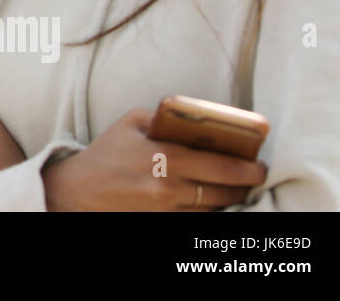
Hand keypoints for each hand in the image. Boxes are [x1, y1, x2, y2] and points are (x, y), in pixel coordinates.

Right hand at [42, 108, 268, 210]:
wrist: (78, 190)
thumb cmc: (107, 152)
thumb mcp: (132, 123)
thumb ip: (167, 118)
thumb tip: (202, 120)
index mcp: (166, 158)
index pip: (223, 166)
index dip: (250, 168)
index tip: (261, 164)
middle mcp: (169, 188)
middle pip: (226, 192)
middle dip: (246, 185)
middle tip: (255, 176)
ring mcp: (166, 210)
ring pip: (215, 208)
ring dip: (229, 198)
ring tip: (235, 187)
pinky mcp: (161, 223)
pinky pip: (198, 219)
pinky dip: (208, 209)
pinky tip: (211, 198)